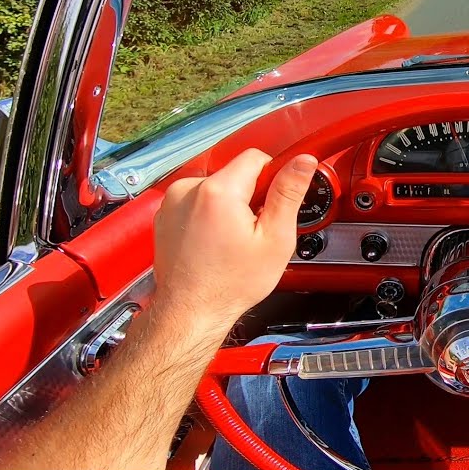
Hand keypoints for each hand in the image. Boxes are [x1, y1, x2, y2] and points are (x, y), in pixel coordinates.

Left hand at [151, 150, 316, 330]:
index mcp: (218, 191)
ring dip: (228, 205)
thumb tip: (303, 162)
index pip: (255, 157)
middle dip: (250, 196)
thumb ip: (289, 193)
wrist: (190, 312)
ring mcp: (173, 202)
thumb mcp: (274, 239)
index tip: (273, 203)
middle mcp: (189, 189)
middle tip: (254, 230)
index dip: (272, 178)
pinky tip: (214, 242)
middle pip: (235, 173)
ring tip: (231, 239)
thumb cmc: (228, 285)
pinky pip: (197, 200)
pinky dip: (208, 214)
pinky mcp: (165, 214)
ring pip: (216, 187)